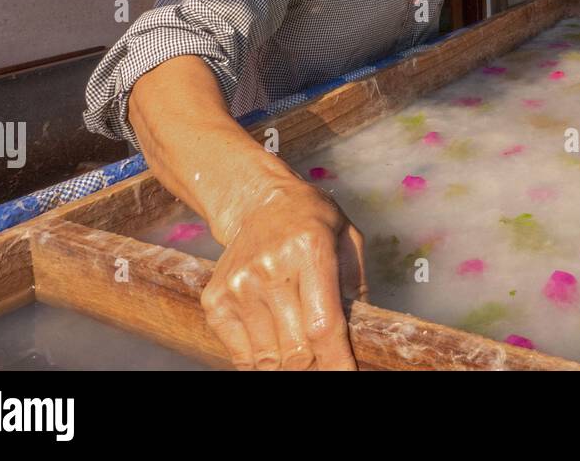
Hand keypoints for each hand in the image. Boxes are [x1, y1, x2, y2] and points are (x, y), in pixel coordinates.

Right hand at [201, 180, 367, 370]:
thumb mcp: (348, 239)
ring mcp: (238, 287)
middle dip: (316, 366)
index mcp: (310, 249)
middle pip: (295, 352)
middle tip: (325, 357)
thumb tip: (363, 337)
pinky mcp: (215, 302)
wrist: (260, 203)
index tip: (346, 375)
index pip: (322, 325)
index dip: (336, 361)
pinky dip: (262, 359)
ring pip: (268, 361)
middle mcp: (269, 269)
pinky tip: (274, 336)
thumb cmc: (313, 222)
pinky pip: (242, 357)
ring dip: (288, 363)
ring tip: (299, 342)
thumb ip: (357, 288)